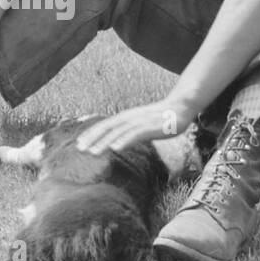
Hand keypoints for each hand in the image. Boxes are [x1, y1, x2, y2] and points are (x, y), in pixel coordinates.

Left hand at [76, 97, 197, 154]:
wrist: (180, 108)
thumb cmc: (160, 118)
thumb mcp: (140, 124)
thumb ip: (128, 131)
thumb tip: (116, 142)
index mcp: (126, 117)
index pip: (104, 125)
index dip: (91, 134)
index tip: (79, 144)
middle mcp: (129, 118)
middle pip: (107, 128)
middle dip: (92, 138)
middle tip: (79, 149)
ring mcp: (139, 122)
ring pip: (118, 132)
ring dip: (104, 142)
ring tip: (92, 152)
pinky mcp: (150, 127)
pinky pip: (135, 134)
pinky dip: (124, 140)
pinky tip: (116, 148)